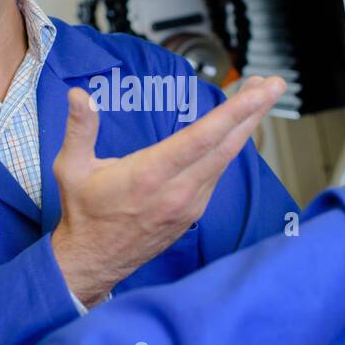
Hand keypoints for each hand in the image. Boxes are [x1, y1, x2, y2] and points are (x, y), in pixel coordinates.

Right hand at [50, 76, 285, 304]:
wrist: (93, 261)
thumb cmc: (84, 212)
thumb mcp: (71, 168)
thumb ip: (80, 128)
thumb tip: (79, 95)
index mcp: (150, 175)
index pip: (202, 138)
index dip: (234, 113)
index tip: (258, 93)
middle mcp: (177, 191)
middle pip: (226, 146)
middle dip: (254, 112)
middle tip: (274, 84)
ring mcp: (190, 204)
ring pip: (226, 159)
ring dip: (245, 127)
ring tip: (258, 96)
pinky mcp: (193, 212)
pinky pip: (217, 173)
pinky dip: (231, 147)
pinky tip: (237, 129)